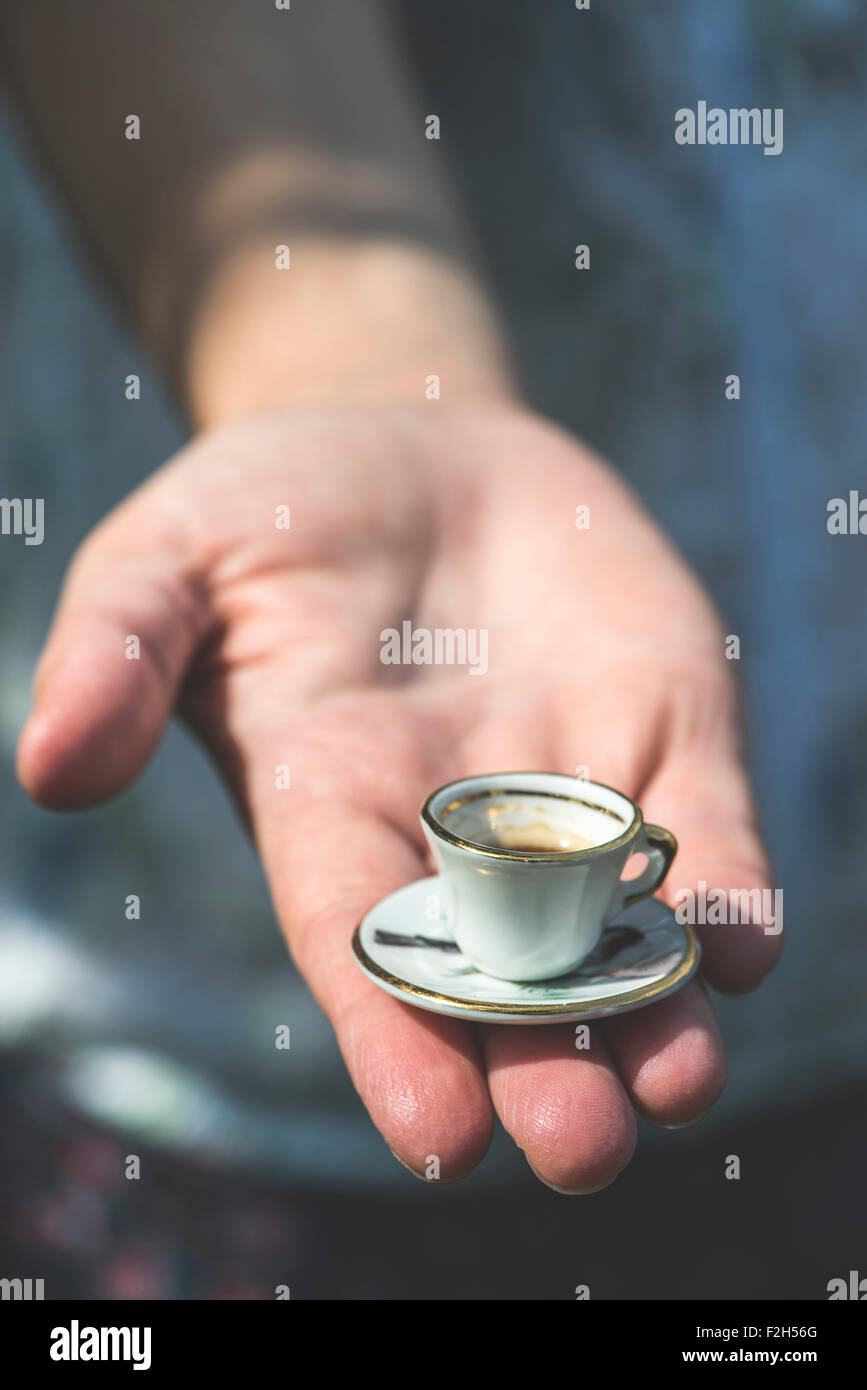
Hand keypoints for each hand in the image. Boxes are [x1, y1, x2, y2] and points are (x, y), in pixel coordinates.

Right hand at [17, 404, 778, 1190]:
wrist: (415, 444)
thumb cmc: (274, 506)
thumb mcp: (170, 557)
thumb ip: (117, 651)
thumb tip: (50, 766)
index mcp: (326, 806)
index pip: (360, 945)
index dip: (395, 1040)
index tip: (439, 1136)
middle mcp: (453, 830)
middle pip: (503, 977)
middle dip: (543, 1065)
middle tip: (582, 1147)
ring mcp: (566, 789)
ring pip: (618, 932)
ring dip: (654, 1012)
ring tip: (680, 1082)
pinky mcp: (661, 730)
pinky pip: (704, 829)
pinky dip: (726, 890)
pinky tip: (741, 942)